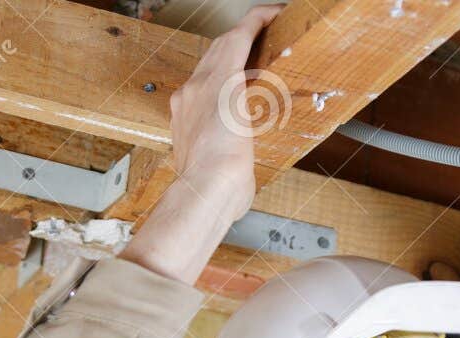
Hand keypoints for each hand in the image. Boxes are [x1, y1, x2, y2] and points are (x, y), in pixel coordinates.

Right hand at [122, 4, 283, 283]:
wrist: (206, 190)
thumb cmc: (214, 197)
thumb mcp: (221, 184)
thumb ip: (229, 178)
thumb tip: (239, 194)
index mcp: (186, 122)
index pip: (203, 88)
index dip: (219, 77)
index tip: (240, 78)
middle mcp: (188, 97)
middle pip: (211, 60)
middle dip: (234, 49)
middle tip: (258, 42)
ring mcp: (201, 85)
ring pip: (224, 45)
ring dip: (246, 34)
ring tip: (268, 26)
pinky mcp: (223, 77)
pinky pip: (241, 37)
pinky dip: (257, 22)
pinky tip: (273, 15)